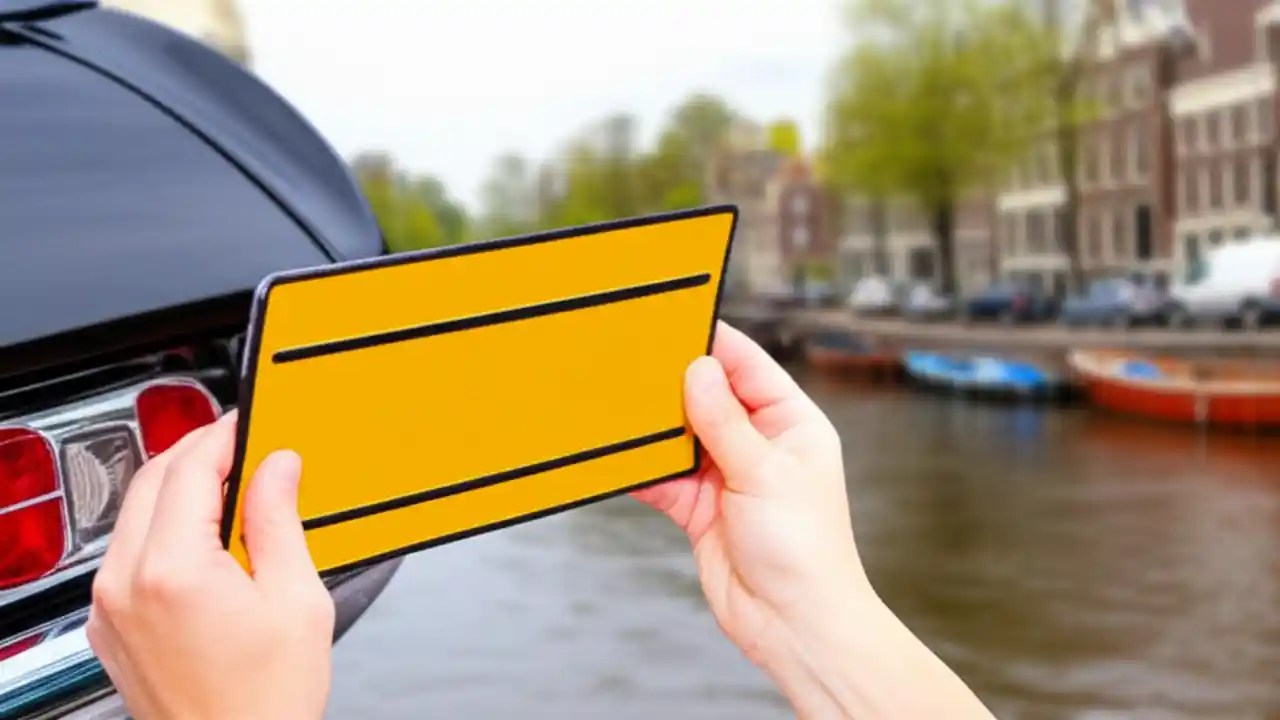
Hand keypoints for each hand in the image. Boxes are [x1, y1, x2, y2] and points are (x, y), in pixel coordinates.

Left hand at [87, 412, 333, 719]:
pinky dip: (164, 527)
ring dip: (180, 488)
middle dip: (200, 453)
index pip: (190, 469)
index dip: (225, 436)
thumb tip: (277, 468)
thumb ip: (279, 520)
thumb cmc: (267, 700)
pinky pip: (129, 551)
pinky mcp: (110, 624)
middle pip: (153, 480)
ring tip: (235, 493)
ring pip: (136, 513)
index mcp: (173, 571)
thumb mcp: (296, 599)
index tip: (251, 425)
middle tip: (247, 449)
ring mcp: (109, 606)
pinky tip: (207, 536)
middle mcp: (125, 584)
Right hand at [634, 323, 993, 718]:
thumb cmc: (805, 550)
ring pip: (680, 435)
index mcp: (791, 423)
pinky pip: (662, 477)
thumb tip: (697, 369)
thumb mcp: (765, 472)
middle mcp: (758, 443)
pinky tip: (615, 454)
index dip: (713, 341)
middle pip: (708, 397)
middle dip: (673, 382)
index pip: (748, 365)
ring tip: (616, 401)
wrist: (794, 626)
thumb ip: (725, 421)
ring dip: (653, 426)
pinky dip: (640, 467)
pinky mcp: (699, 508)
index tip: (674, 317)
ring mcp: (726, 476)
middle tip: (631, 358)